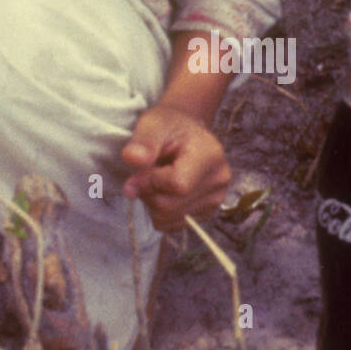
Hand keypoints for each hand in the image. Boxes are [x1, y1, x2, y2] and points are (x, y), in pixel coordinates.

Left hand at [120, 104, 230, 232]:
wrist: (186, 132)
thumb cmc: (169, 126)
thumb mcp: (153, 124)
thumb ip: (143, 142)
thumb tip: (132, 159)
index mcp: (210, 155)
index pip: (177, 184)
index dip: (150, 181)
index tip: (139, 169)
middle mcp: (219, 181)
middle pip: (171, 206)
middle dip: (148, 192)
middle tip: (147, 172)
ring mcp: (215, 200)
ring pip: (169, 219)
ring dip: (153, 202)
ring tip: (157, 178)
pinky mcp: (206, 213)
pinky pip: (173, 225)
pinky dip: (160, 212)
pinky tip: (164, 190)